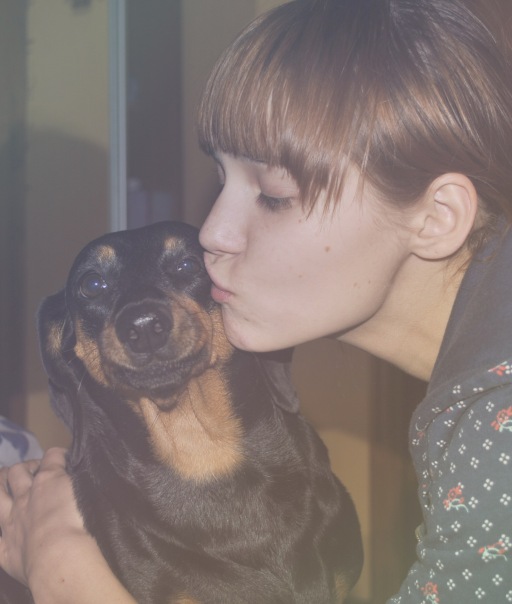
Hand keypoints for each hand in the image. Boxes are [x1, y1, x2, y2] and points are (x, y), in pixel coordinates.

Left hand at [0, 447, 83, 586]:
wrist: (62, 560)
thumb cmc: (86, 524)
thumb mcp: (93, 494)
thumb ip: (86, 484)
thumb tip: (89, 479)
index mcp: (49, 480)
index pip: (52, 455)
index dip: (59, 455)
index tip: (67, 460)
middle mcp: (25, 497)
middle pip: (17, 471)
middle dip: (26, 468)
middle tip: (37, 474)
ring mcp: (11, 523)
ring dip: (1, 487)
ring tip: (9, 487)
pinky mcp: (5, 549)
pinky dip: (1, 533)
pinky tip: (7, 534)